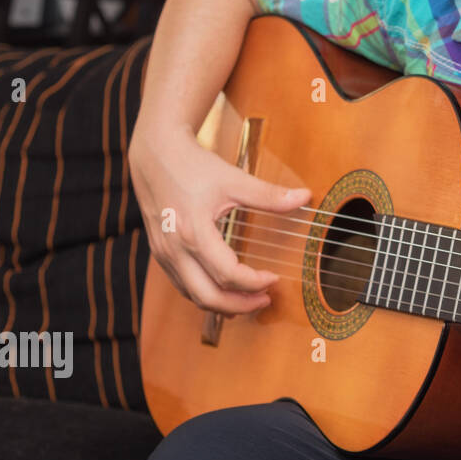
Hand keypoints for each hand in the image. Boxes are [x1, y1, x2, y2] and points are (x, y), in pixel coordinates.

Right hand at [129, 122, 309, 316]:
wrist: (155, 154)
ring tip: (249, 298)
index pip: (228, 274)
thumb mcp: (234, 179)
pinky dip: (204, 293)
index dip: (254, 282)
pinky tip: (224, 288)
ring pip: (192, 295)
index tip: (275, 277)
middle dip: (239, 305)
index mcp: (194, 232)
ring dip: (221, 304)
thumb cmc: (193, 166)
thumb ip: (269, 195)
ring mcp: (163, 253)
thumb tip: (305, 197)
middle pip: (207, 296)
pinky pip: (182, 285)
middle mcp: (174, 249)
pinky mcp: (159, 253)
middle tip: (265, 300)